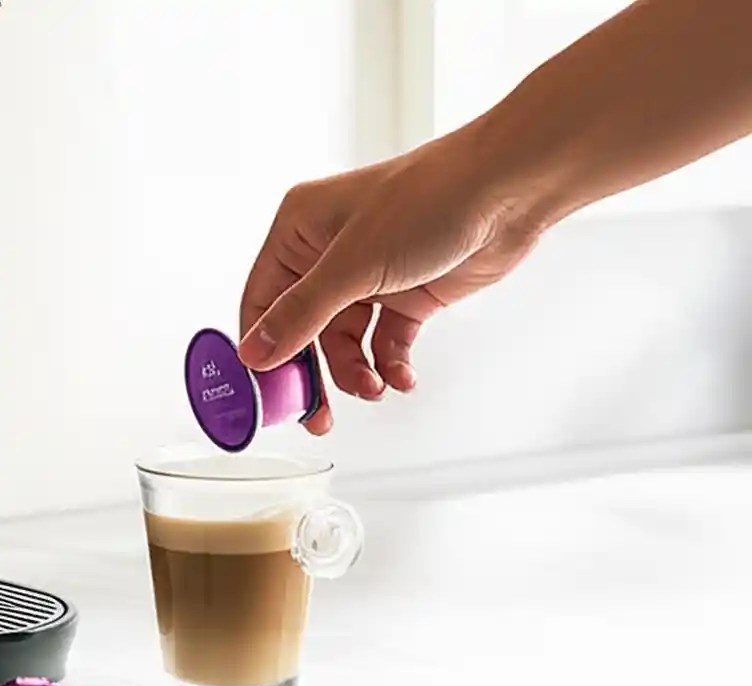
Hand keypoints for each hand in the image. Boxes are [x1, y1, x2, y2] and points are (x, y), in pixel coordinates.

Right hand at [238, 127, 545, 434]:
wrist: (508, 192)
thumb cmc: (429, 199)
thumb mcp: (353, 264)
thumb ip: (301, 314)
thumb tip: (255, 353)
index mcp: (299, 231)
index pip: (261, 302)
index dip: (263, 350)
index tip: (269, 393)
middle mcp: (327, 253)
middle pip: (302, 330)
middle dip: (311, 374)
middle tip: (316, 415)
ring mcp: (368, 275)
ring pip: (344, 342)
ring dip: (356, 371)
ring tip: (373, 387)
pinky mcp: (406, 294)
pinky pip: (385, 342)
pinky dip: (390, 364)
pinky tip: (402, 376)